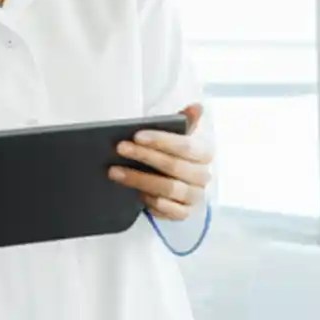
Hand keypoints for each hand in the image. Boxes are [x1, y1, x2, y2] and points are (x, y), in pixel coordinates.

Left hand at [109, 104, 213, 220]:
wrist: (165, 179)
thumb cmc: (167, 153)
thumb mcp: (172, 136)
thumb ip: (183, 122)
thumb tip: (197, 106)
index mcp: (204, 153)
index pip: (186, 145)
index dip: (161, 140)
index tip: (136, 135)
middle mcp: (204, 176)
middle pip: (174, 166)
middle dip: (144, 157)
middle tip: (119, 149)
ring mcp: (195, 196)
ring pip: (169, 188)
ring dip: (139, 179)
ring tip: (114, 171)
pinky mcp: (184, 213)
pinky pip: (170, 211)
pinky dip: (153, 202)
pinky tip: (136, 194)